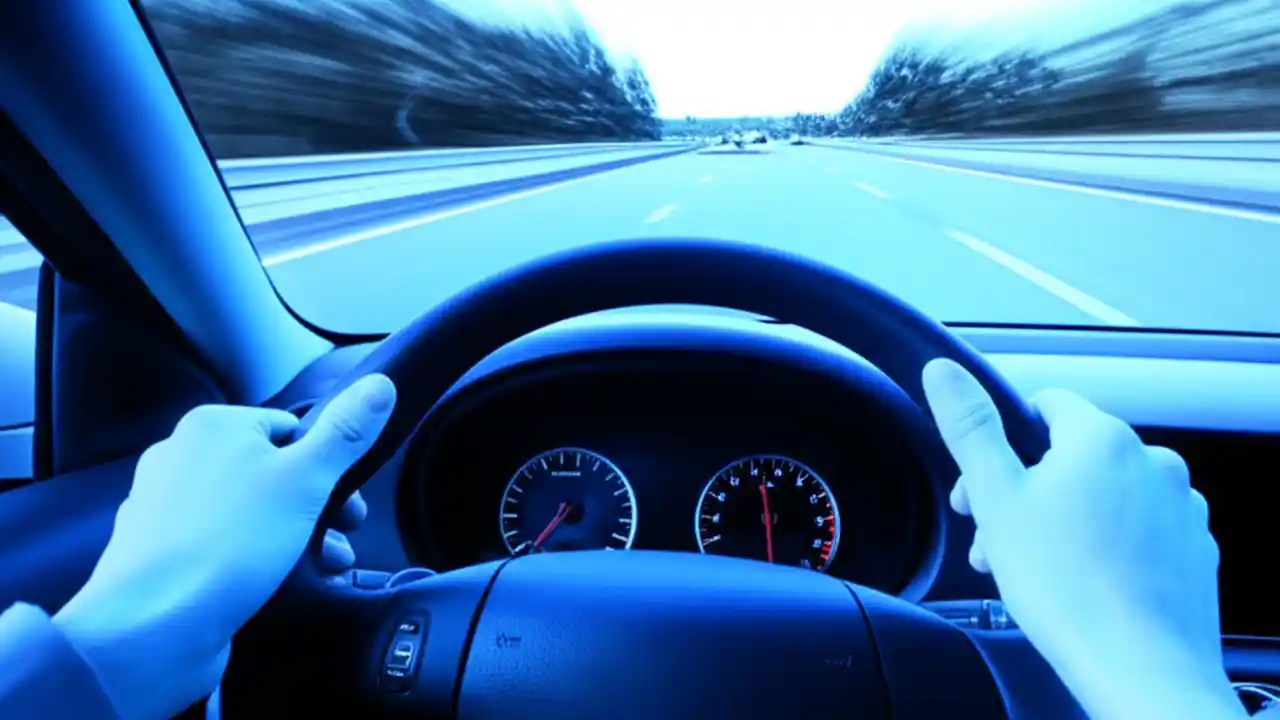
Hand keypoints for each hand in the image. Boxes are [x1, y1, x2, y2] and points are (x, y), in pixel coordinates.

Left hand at [54, 374, 395, 719]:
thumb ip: (346, 431)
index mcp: (212, 426)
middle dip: (314, 507)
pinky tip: (270, 584)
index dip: (327, 464)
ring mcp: (163, 506)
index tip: (349, 502)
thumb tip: (380, 385)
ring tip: (318, 567)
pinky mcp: (158, 553)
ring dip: (290, 537)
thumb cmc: (229, 544)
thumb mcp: (307, 479)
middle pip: (269, 471)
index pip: (289, 428)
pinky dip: (249, 559)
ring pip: (246, 511)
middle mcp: (179, 456)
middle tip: (341, 536)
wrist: (152, 627)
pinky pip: (218, 544)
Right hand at [921, 359, 1241, 719]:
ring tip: (1033, 567)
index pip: (1047, 404)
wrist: (1139, 667)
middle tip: (997, 535)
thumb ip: (970, 427)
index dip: (1004, 440)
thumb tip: (945, 372)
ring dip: (1062, 519)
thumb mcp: (997, 498)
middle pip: (1072, 456)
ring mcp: (1180, 507)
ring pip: (1104, 495)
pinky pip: (1138, 530)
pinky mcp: (1194, 549)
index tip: (984, 483)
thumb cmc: (1067, 586)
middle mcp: (1153, 461)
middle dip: (1027, 490)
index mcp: (1102, 438)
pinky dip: (1105, 545)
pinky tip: (1079, 581)